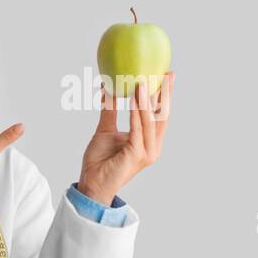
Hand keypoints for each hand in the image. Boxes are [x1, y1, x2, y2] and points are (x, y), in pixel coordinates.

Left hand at [77, 71, 174, 204]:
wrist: (91, 183)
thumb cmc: (100, 161)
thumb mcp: (106, 130)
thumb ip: (111, 110)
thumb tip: (110, 88)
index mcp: (149, 141)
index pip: (160, 115)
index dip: (165, 95)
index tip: (166, 75)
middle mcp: (152, 147)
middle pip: (162, 116)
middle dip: (165, 94)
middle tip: (166, 74)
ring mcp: (147, 152)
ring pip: (150, 120)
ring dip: (147, 99)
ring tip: (143, 80)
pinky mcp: (136, 154)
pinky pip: (137, 128)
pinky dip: (136, 111)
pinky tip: (134, 97)